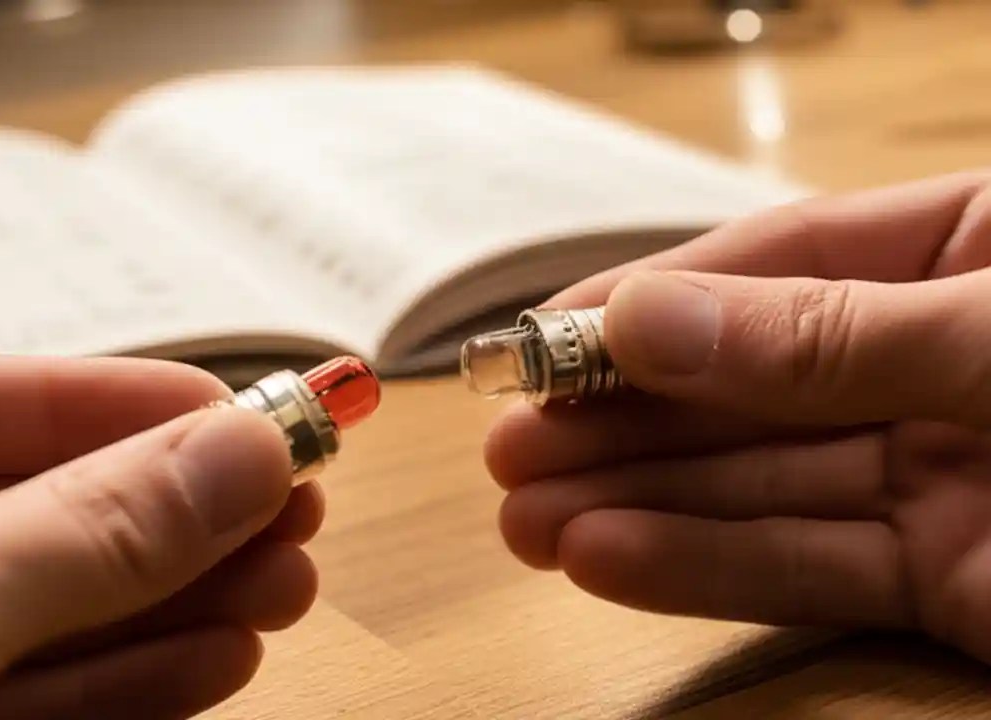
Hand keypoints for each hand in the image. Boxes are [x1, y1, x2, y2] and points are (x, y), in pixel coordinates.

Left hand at [0, 349, 321, 718]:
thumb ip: (81, 529)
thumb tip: (237, 450)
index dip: (92, 400)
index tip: (225, 411)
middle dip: (155, 516)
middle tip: (286, 503)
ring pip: (23, 620)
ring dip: (166, 605)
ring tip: (281, 583)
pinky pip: (22, 713)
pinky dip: (128, 690)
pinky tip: (214, 659)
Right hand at [485, 170, 990, 661]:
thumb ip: (829, 337)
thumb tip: (644, 321)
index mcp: (978, 253)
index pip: (786, 258)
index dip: (656, 298)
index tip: (545, 333)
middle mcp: (941, 360)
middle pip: (751, 383)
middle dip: (622, 417)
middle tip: (511, 443)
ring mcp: (945, 476)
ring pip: (761, 487)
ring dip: (636, 502)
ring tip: (523, 518)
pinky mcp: (950, 586)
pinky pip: (811, 573)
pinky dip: (706, 571)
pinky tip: (605, 559)